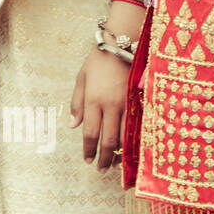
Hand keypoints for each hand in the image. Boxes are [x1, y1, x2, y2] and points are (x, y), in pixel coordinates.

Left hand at [69, 33, 133, 170]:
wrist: (122, 43)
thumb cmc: (98, 60)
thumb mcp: (81, 79)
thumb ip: (76, 103)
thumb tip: (72, 125)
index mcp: (93, 101)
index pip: (90, 133)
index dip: (88, 150)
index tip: (87, 161)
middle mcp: (110, 105)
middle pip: (108, 139)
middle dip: (104, 158)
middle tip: (101, 170)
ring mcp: (128, 104)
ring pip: (125, 136)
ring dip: (120, 153)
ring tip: (115, 164)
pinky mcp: (140, 101)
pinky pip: (138, 126)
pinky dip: (135, 141)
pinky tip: (132, 149)